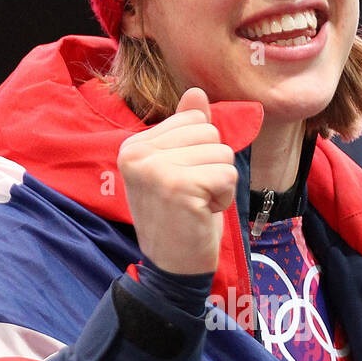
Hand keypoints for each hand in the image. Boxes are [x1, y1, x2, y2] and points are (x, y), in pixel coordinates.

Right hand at [116, 87, 239, 275]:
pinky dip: (224, 196)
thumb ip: (185, 130)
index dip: (201, 152)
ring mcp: (155, 169)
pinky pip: (228, 173)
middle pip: (210, 132)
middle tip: (192, 196)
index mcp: (133, 145)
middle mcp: (137, 153)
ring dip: (219, 182)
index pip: (194, 120)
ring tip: (197, 204)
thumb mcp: (179, 168)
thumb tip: (197, 92)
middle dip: (212, 166)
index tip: (183, 182)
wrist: (172, 268)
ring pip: (222, 152)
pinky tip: (204, 212)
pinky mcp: (179, 187)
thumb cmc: (179, 218)